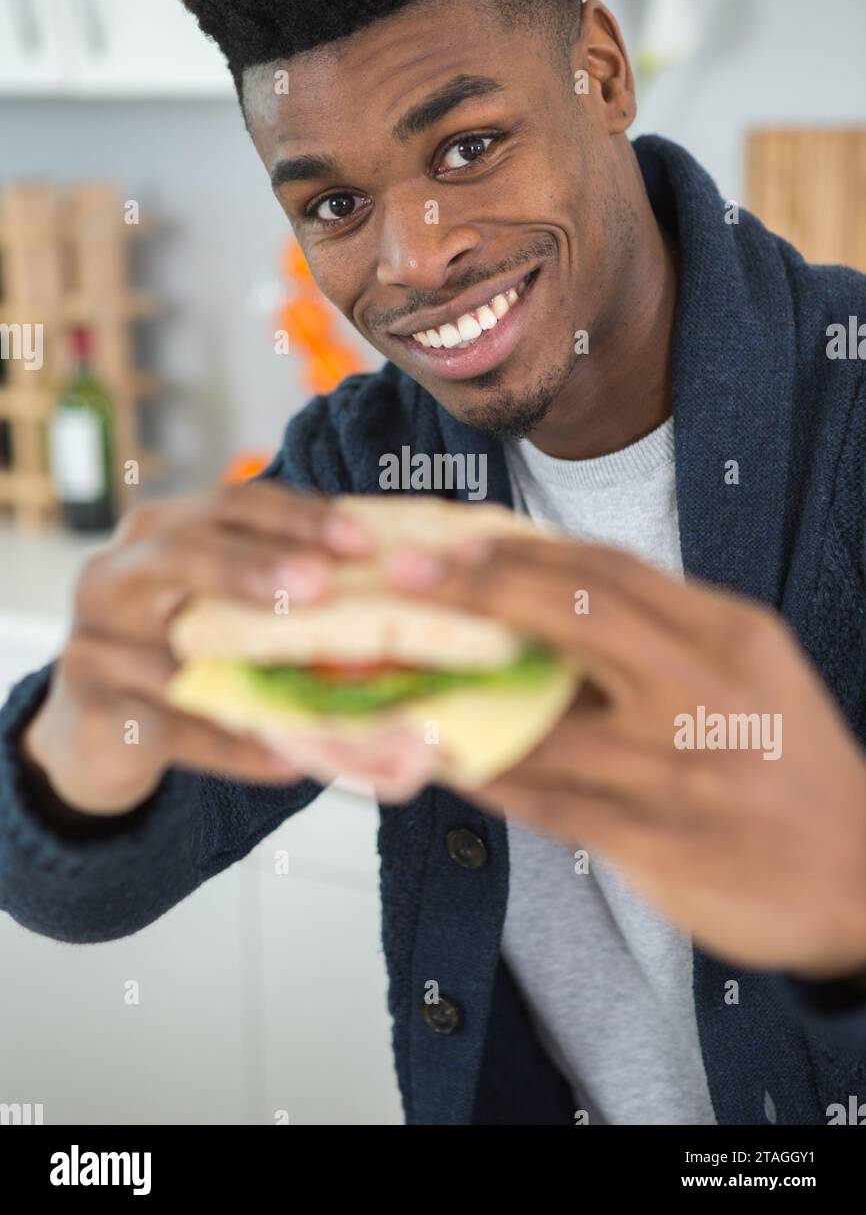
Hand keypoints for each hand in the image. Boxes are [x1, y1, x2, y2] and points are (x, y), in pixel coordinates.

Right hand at [22, 483, 428, 816]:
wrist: (100, 734)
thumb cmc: (179, 655)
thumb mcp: (224, 611)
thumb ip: (283, 595)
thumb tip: (396, 598)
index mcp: (160, 533)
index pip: (230, 505)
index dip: (295, 517)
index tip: (360, 540)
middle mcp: (115, 575)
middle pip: (181, 551)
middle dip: (254, 565)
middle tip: (319, 585)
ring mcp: (92, 643)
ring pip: (170, 653)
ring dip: (247, 672)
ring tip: (316, 688)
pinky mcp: (94, 713)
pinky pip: (170, 728)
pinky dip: (230, 747)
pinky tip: (286, 761)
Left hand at [386, 535, 865, 980]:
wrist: (862, 879)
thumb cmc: (789, 766)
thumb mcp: (748, 674)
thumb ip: (663, 637)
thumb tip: (544, 604)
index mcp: (730, 635)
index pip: (612, 568)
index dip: (523, 548)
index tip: (458, 538)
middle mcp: (707, 689)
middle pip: (577, 612)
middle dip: (482, 587)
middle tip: (411, 574)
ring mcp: (678, 767)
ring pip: (543, 717)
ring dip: (463, 690)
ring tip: (401, 666)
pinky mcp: (653, 837)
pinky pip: (545, 800)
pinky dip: (486, 774)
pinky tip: (443, 755)